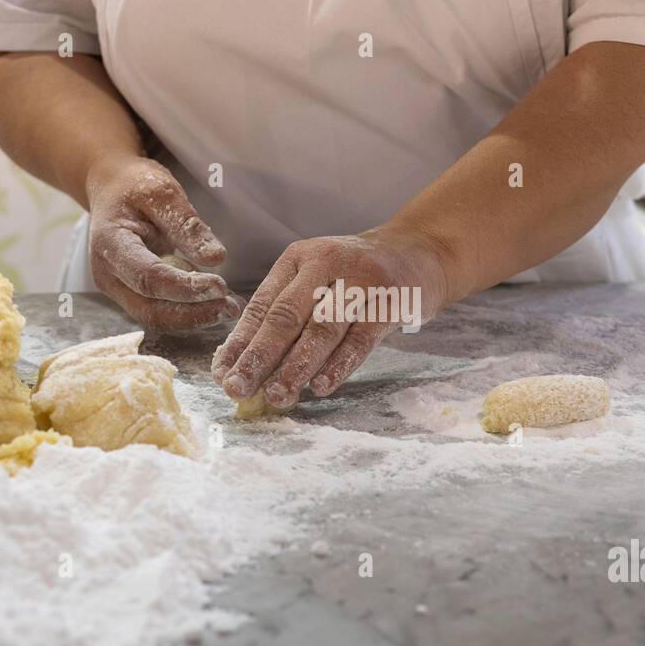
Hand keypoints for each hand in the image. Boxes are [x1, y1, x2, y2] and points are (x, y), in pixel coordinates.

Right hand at [86, 152, 244, 332]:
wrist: (112, 189)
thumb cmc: (136, 187)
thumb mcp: (163, 192)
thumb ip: (187, 225)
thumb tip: (217, 258)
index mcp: (110, 244)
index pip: (148, 276)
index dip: (185, 287)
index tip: (221, 286)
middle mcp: (107, 275)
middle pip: (150, 309)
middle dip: (194, 313)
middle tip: (233, 307)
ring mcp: (117, 290)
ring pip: (156, 318)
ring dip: (195, 318)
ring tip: (231, 307)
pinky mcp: (131, 296)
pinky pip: (160, 313)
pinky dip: (189, 313)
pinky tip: (216, 305)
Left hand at [211, 225, 449, 408]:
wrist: (422, 251)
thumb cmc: (360, 276)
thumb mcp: (319, 278)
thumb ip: (289, 314)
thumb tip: (246, 363)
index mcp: (298, 259)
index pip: (262, 305)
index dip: (240, 342)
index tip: (222, 374)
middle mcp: (325, 264)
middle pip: (285, 316)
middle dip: (259, 357)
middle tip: (239, 388)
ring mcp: (360, 281)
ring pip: (321, 329)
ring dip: (296, 366)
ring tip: (277, 395)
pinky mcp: (389, 301)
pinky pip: (360, 338)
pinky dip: (340, 364)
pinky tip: (322, 385)